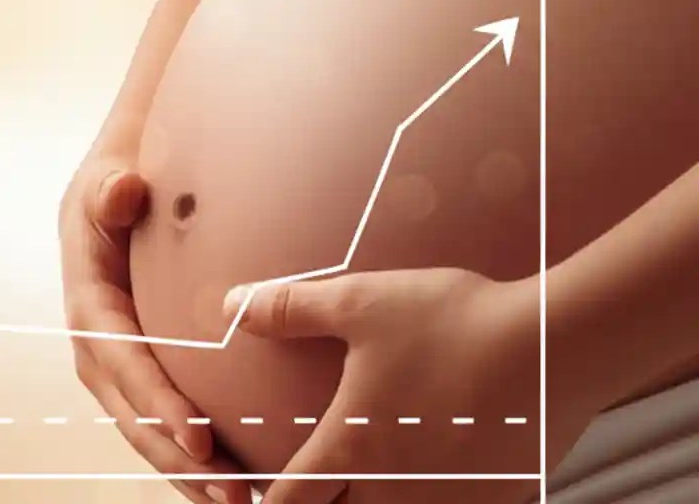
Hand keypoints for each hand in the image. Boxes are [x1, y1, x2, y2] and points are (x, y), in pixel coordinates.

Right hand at [61, 156, 250, 503]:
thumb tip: (122, 192)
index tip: (198, 437)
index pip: (123, 361)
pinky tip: (234, 485)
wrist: (114, 192)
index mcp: (89, 304)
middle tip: (233, 491)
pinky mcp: (138, 374)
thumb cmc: (118, 184)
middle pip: (134, 414)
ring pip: (147, 432)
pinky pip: (161, 423)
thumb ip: (111, 189)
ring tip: (240, 502)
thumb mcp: (107, 178)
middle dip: (179, 458)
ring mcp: (115, 367)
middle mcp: (96, 346)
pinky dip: (191, 459)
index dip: (156, 401)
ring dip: (188, 473)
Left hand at [224, 268, 593, 503]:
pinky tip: (435, 476)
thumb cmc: (455, 323)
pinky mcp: (493, 502)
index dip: (263, 502)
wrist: (556, 345)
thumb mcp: (360, 303)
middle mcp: (394, 491)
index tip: (249, 495)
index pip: (288, 501)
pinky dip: (433, 499)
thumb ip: (291, 309)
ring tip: (371, 482)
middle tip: (314, 487)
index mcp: (352, 448)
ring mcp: (446, 503)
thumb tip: (231, 305)